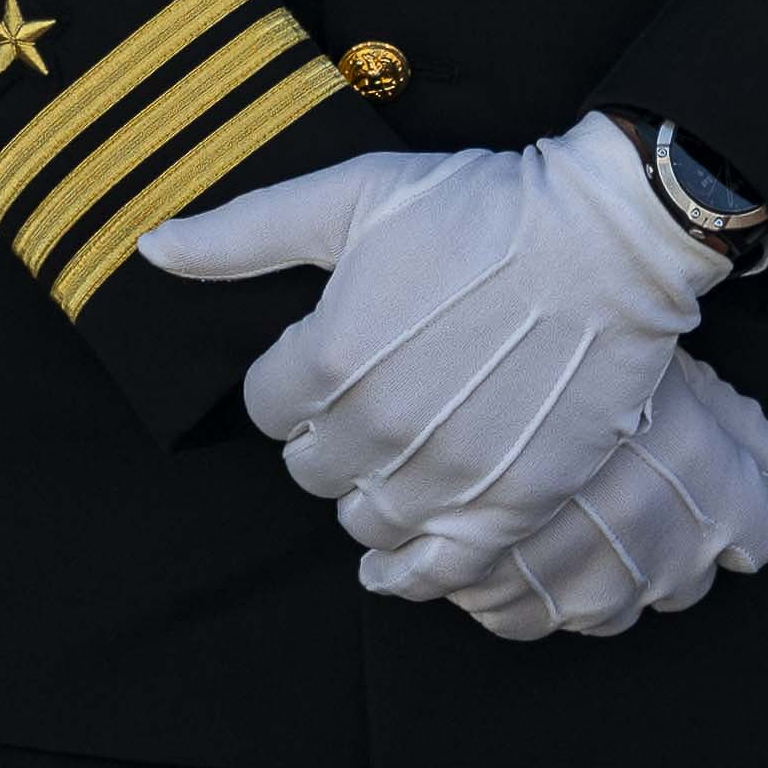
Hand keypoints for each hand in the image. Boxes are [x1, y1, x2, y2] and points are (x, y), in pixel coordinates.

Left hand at [140, 110, 719, 562]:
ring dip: (374, 492)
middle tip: (385, 392)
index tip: (345, 350)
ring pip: (364, 521)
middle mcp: (373, 430)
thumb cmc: (486, 206)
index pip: (267, 405)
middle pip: (312, 468)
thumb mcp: (360, 195)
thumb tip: (153, 248)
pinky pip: (431, 571)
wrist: (613, 237)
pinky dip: (408, 572)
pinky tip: (400, 558)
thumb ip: (248, 232)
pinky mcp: (505, 502)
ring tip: (408, 453)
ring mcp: (440, 474)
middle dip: (335, 434)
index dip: (300, 376)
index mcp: (326, 359)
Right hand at [417, 355, 767, 643]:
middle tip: (618, 482)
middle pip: (685, 583)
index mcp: (717, 507)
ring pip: (610, 610)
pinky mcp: (515, 606)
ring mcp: (586, 591)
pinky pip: (531, 620)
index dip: (732, 511)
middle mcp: (662, 562)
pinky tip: (512, 533)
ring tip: (563, 505)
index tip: (693, 481)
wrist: (483, 367)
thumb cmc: (604, 363)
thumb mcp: (696, 391)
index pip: (759, 543)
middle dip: (662, 545)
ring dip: (593, 570)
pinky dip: (521, 587)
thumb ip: (766, 446)